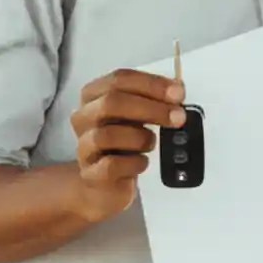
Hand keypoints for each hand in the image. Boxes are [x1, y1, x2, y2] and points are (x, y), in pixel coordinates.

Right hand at [69, 69, 185, 221]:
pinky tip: (143, 162)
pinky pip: (110, 165)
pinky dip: (134, 163)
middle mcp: (84, 117)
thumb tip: (177, 91)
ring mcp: (84, 145)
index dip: (151, 84)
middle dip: (150, 108)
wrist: (104, 183)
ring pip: (108, 135)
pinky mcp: (90, 173)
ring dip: (140, 138)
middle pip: (112, 103)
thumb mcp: (137, 115)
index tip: (178, 93)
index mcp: (94, 95)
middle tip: (177, 117)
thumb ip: (154, 100)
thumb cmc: (123, 143)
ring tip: (151, 143)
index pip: (119, 79)